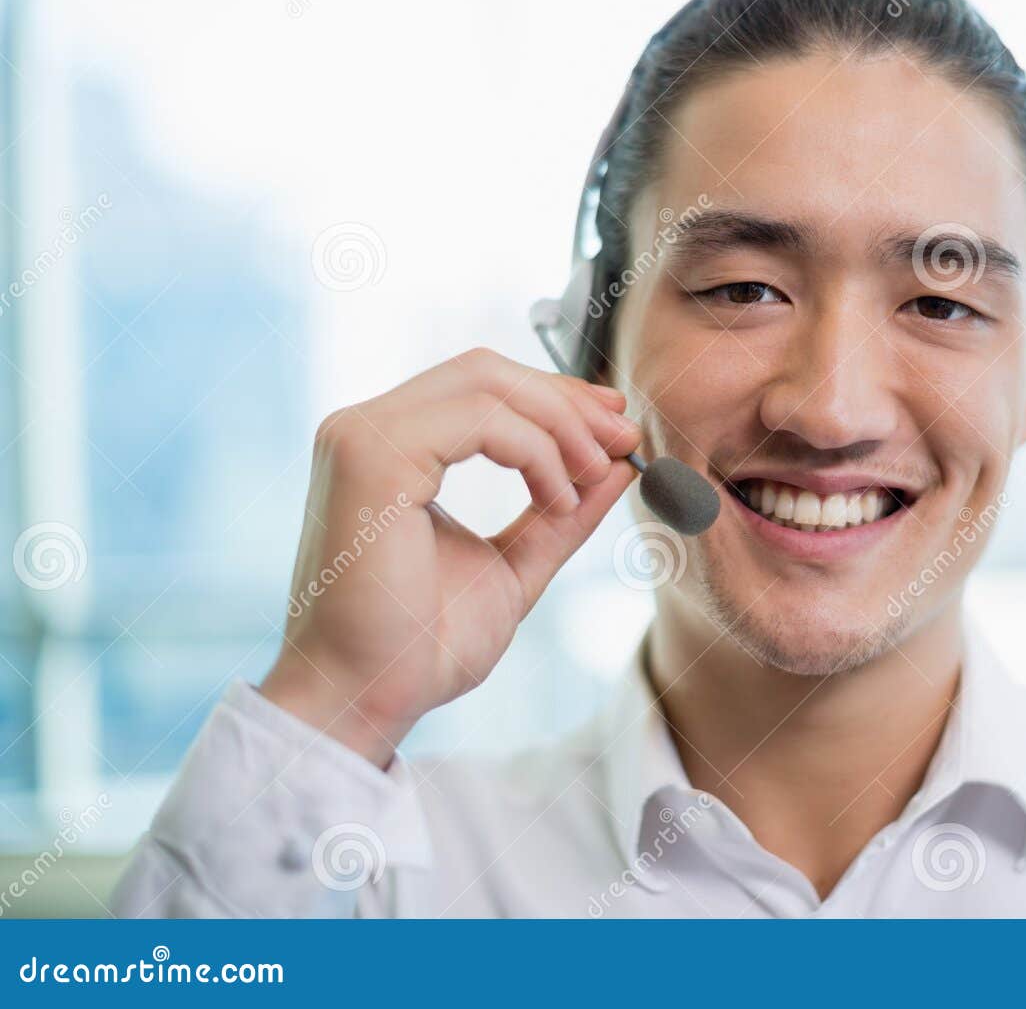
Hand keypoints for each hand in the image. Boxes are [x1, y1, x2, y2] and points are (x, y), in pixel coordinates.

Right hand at [258, 347, 640, 765]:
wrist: (369, 697)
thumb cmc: (423, 645)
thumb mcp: (517, 563)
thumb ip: (563, 509)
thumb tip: (619, 457)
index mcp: (389, 447)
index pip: (481, 385)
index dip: (556, 394)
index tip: (617, 423)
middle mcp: (365, 429)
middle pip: (486, 370)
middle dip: (567, 399)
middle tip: (623, 438)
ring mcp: (361, 436)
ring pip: (487, 384)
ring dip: (560, 425)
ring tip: (591, 478)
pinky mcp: (371, 455)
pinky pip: (480, 419)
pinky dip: (536, 450)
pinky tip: (556, 501)